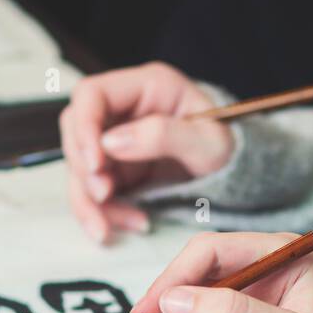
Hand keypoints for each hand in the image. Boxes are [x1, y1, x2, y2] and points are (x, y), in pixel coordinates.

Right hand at [60, 62, 234, 242]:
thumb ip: (162, 135)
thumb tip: (111, 143)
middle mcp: (124, 112)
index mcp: (146, 87)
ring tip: (111, 226)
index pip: (92, 95)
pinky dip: (104, 214)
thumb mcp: (207, 141)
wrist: (237, 173)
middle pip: (75, 132)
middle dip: (83, 169)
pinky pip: (93, 193)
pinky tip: (132, 223)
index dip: (84, 127)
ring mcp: (116, 143)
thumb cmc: (228, 147)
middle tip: (104, 194)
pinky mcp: (116, 171)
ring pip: (79, 169)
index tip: (95, 163)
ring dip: (88, 201)